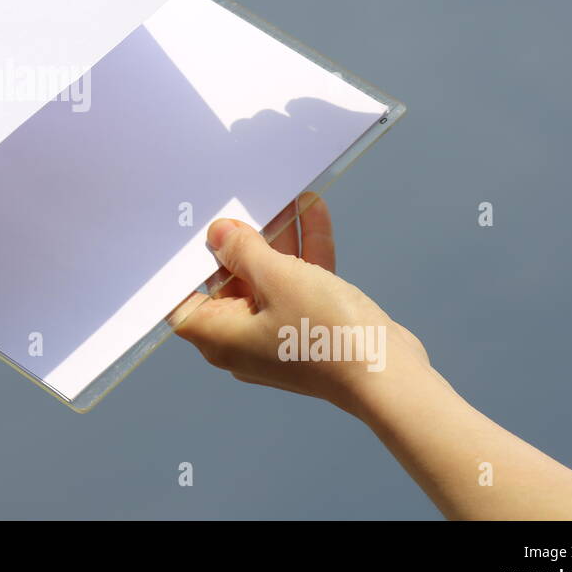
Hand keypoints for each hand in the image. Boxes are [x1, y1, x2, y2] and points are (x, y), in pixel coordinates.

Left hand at [175, 196, 435, 414]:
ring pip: (270, 279)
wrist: (388, 373)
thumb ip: (243, 251)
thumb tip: (218, 234)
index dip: (187, 262)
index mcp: (219, 337)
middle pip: (230, 282)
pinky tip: (314, 212)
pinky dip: (305, 253)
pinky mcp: (309, 329)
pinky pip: (299, 285)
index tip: (196, 227)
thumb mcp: (277, 277)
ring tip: (285, 198)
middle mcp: (242, 340)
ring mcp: (277, 335)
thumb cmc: (323, 331)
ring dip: (280, 239)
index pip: (184, 298)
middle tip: (245, 200)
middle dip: (242, 240)